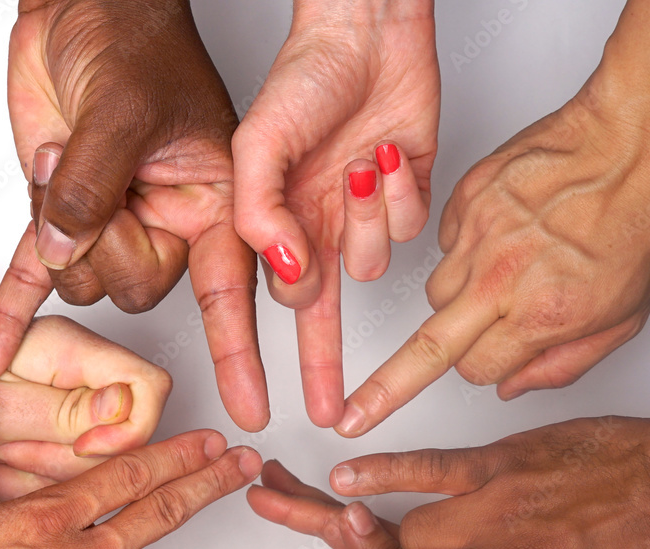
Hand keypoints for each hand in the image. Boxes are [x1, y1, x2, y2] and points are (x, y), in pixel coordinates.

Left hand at [0, 0, 265, 430]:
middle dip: (105, 246)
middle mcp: (169, 222)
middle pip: (137, 290)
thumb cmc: (132, 37)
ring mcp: (115, 224)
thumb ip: (95, 187)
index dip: (243, 353)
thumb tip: (63, 248)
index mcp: (216, 202)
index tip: (256, 407)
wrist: (77, 6)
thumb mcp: (124, 108)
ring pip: (83, 284)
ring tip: (64, 160)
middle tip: (101, 187)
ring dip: (56, 231)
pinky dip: (12, 306)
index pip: (233, 292)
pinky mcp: (63, 219)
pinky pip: (36, 275)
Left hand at [0, 315, 169, 505]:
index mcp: (71, 350)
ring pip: (87, 467)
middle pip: (120, 438)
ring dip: (34, 474)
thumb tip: (126, 410)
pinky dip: (20, 483)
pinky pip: (57, 478)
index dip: (129, 430)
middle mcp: (76, 375)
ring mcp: (63, 406)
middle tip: (11, 447)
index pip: (148, 388)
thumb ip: (69, 412)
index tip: (83, 447)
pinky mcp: (47, 433)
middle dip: (64, 459)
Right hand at [232, 0, 438, 426]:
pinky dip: (401, 198)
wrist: (371, 30)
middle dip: (322, 365)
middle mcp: (306, 230)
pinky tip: (389, 158)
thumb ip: (259, 214)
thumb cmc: (306, 75)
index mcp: (264, 223)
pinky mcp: (398, 204)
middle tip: (328, 408)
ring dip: (366, 227)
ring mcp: (352, 220)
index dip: (246, 363)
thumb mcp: (259, 144)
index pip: (244, 308)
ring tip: (362, 170)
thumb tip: (286, 271)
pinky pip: (405, 234)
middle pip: (311, 320)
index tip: (255, 410)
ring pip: (363, 272)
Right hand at [337, 89, 649, 433]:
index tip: (470, 374)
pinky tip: (507, 233)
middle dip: (385, 390)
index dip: (487, 369)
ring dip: (458, 299)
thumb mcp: (627, 315)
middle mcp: (500, 279)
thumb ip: (564, 365)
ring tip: (504, 274)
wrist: (638, 132)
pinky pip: (446, 244)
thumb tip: (509, 387)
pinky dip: (467, 249)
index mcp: (541, 315)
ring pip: (436, 294)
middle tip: (352, 415)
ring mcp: (477, 235)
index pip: (476, 371)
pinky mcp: (465, 197)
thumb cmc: (642, 218)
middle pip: (426, 350)